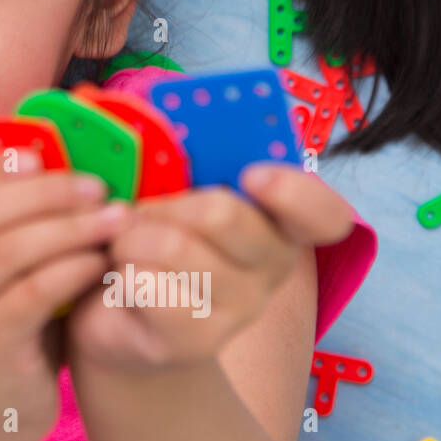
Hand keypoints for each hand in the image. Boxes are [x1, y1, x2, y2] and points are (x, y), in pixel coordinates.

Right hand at [0, 148, 126, 440]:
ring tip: (112, 218)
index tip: (46, 155)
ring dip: (67, 227)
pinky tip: (98, 262)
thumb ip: (6, 225)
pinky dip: (69, 269)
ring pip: (6, 249)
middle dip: (45, 191)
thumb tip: (60, 159)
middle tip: (96, 186)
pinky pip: (30, 294)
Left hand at [63, 162, 355, 373]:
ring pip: (173, 246)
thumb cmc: (146, 238)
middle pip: (223, 214)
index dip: (294, 191)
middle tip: (138, 212)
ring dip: (129, 238)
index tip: (252, 175)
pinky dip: (119, 272)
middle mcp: (272, 265)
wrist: (115, 319)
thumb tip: (123, 102)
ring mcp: (239, 308)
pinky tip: (120, 280)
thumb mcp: (165, 189)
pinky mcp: (196, 338)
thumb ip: (170, 150)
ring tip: (124, 248)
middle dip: (161, 203)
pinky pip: (148, 286)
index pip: (324, 213)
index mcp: (277, 219)